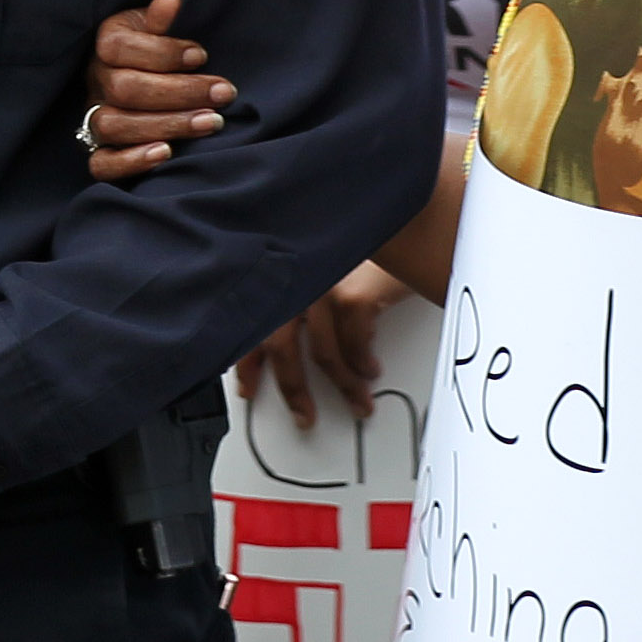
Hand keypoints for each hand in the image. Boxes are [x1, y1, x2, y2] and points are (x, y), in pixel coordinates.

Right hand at [84, 0, 229, 181]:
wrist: (146, 75)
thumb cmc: (158, 47)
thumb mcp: (158, 26)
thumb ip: (162, 19)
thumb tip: (171, 0)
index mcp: (106, 43)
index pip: (120, 48)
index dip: (162, 53)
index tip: (202, 55)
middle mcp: (95, 80)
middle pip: (124, 89)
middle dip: (180, 92)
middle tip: (223, 93)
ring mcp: (93, 116)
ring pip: (114, 125)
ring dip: (167, 125)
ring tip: (211, 122)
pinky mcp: (98, 149)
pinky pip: (101, 163)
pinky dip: (130, 161)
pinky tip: (166, 154)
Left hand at [238, 258, 409, 427]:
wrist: (397, 226)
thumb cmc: (358, 252)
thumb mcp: (321, 275)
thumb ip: (301, 308)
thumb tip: (291, 355)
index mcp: (282, 280)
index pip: (250, 328)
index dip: (245, 364)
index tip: (246, 391)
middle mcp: (295, 282)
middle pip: (279, 346)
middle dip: (293, 389)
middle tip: (304, 415)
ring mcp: (323, 287)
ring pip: (322, 353)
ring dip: (343, 385)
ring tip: (357, 400)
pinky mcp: (353, 294)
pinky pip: (354, 344)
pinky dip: (363, 363)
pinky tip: (370, 370)